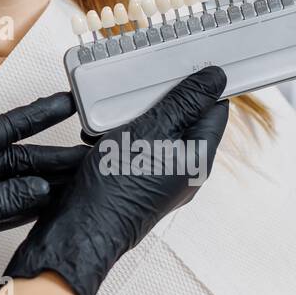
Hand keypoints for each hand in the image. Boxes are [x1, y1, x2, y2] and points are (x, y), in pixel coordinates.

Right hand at [0, 66, 230, 294]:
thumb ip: (182, 103)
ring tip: (112, 111)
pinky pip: (136, 148)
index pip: (215, 110)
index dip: (202, 84)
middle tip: (139, 84)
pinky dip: (120, 135)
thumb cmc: (115, 189)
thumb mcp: (149, 132)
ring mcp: (159, 178)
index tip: (184, 64)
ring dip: (135, 116)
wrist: (80, 230)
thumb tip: (214, 79)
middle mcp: (183, 170)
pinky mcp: (135, 181)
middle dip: (160, 98)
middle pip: (184, 119)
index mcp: (196, 158)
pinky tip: (99, 133)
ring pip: (155, 132)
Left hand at [0, 91, 88, 294]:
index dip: (38, 116)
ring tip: (76, 182)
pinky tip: (42, 209)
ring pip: (7, 190)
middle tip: (89, 157)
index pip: (5, 129)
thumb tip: (36, 189)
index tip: (68, 102)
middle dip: (50, 158)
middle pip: (13, 161)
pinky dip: (19, 212)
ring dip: (40, 186)